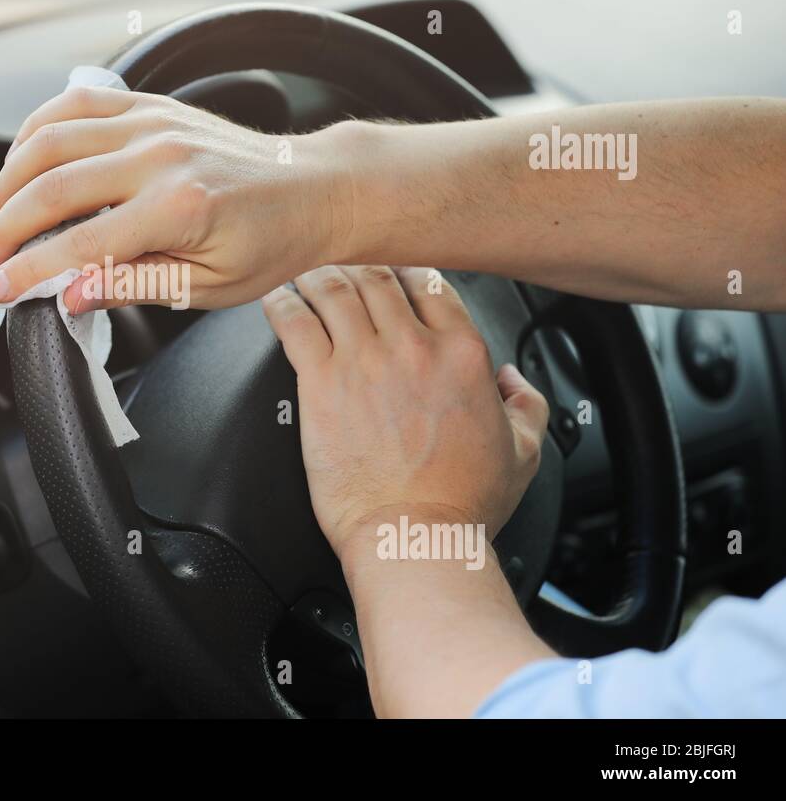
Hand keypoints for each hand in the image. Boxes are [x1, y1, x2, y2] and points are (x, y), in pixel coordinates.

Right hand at [0, 86, 352, 311]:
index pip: (79, 244)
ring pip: (50, 138)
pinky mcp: (150, 104)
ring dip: (8, 179)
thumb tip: (70, 296)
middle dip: (2, 228)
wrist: (313, 189)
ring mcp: (152, 122)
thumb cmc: (270, 242)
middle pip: (50, 186)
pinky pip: (74, 104)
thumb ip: (135, 285)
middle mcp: (160, 156)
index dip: (26, 270)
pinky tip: (21, 162)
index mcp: (179, 208)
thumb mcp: (209, 287)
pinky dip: (36, 130)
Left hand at [262, 265, 548, 561]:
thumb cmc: (461, 503)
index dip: (404, 270)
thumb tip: (512, 380)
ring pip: (334, 289)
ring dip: (316, 273)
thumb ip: (525, 403)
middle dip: (357, 264)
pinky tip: (275, 297)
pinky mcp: (320, 382)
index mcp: (462, 353)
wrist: (414, 536)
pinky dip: (281, 302)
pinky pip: (294, 322)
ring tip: (303, 271)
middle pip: (377, 276)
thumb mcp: (524, 451)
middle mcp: (412, 346)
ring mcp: (363, 360)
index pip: (429, 284)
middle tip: (340, 264)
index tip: (389, 271)